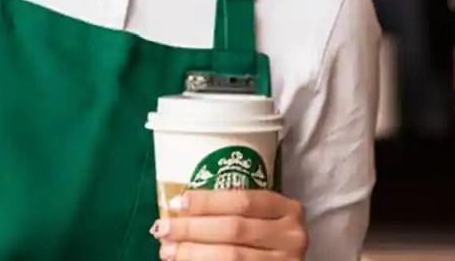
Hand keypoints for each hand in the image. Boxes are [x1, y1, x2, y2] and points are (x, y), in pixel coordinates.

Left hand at [150, 189, 307, 259]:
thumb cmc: (263, 236)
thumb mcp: (259, 218)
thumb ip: (231, 210)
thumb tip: (179, 207)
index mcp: (288, 209)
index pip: (243, 200)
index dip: (208, 201)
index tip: (178, 202)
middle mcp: (292, 236)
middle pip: (234, 229)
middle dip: (193, 228)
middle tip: (162, 229)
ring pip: (231, 256)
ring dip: (193, 253)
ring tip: (167, 250)